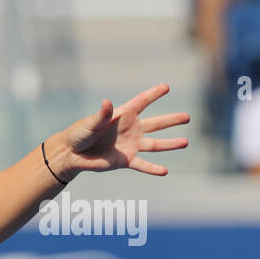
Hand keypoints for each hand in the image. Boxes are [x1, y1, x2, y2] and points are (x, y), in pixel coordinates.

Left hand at [58, 84, 189, 178]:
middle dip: (171, 120)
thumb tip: (107, 102)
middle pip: (156, 123)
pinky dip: (153, 168)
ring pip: (155, 144)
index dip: (154, 94)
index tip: (167, 87)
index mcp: (123, 115)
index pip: (142, 102)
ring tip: (185, 142)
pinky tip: (165, 171)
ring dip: (170, 144)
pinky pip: (142, 164)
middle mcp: (131, 129)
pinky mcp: (125, 160)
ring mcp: (130, 145)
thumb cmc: (79, 133)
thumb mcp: (90, 123)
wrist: (71, 154)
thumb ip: (101, 115)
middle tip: (188, 117)